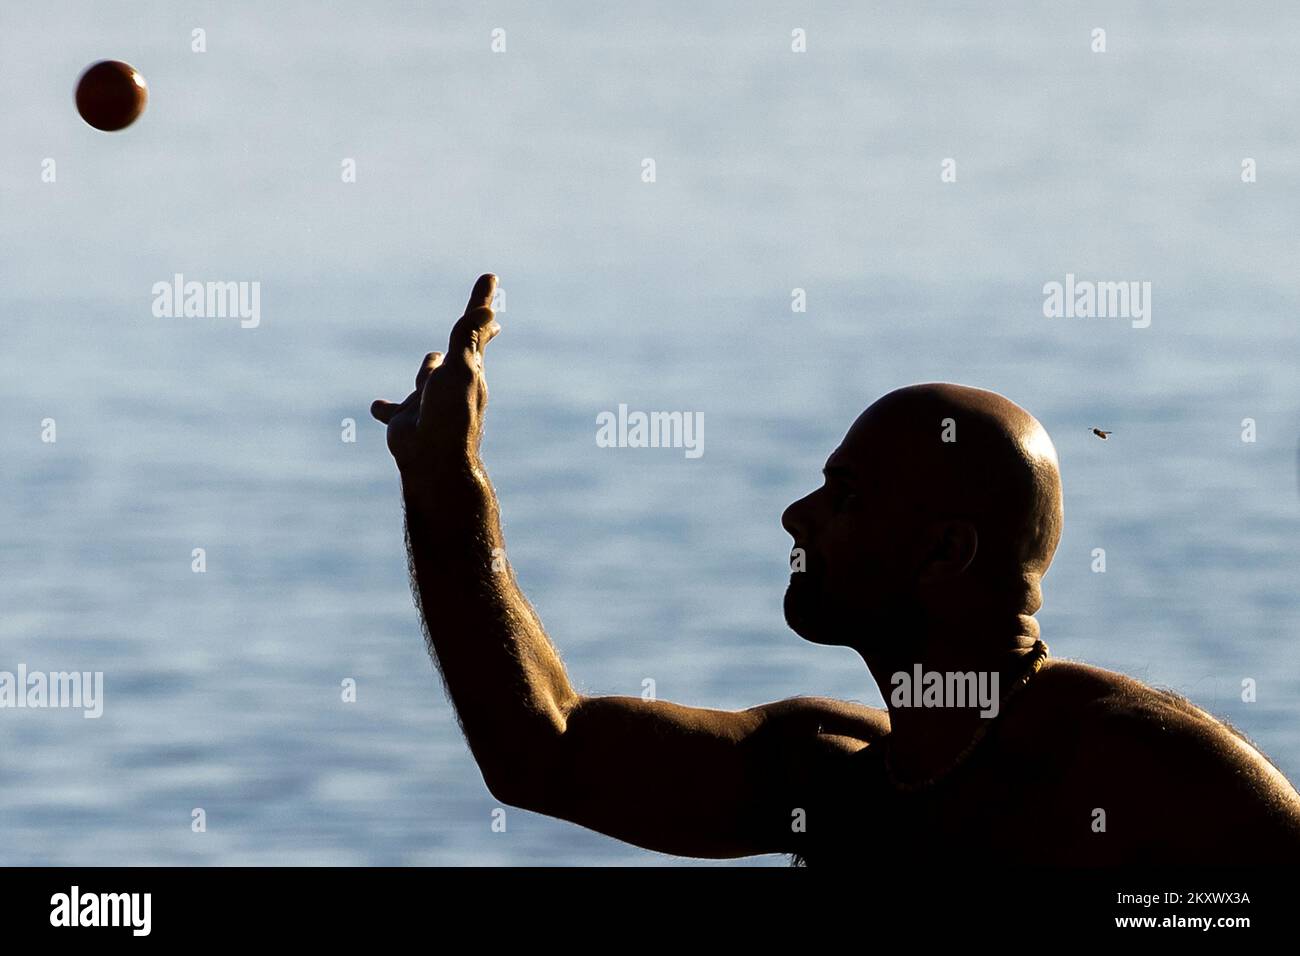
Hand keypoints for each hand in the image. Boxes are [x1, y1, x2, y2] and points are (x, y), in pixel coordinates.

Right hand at [370, 273, 500, 476]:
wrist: (433, 457)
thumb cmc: (452, 412)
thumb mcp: (463, 368)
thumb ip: (469, 338)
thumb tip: (489, 311)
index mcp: (468, 370)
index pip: (476, 331)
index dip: (482, 308)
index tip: (491, 282)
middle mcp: (450, 384)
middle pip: (456, 355)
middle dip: (464, 340)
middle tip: (474, 326)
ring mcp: (428, 401)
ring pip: (426, 379)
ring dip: (427, 371)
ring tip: (433, 360)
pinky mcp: (405, 420)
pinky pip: (392, 411)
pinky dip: (386, 409)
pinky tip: (377, 408)